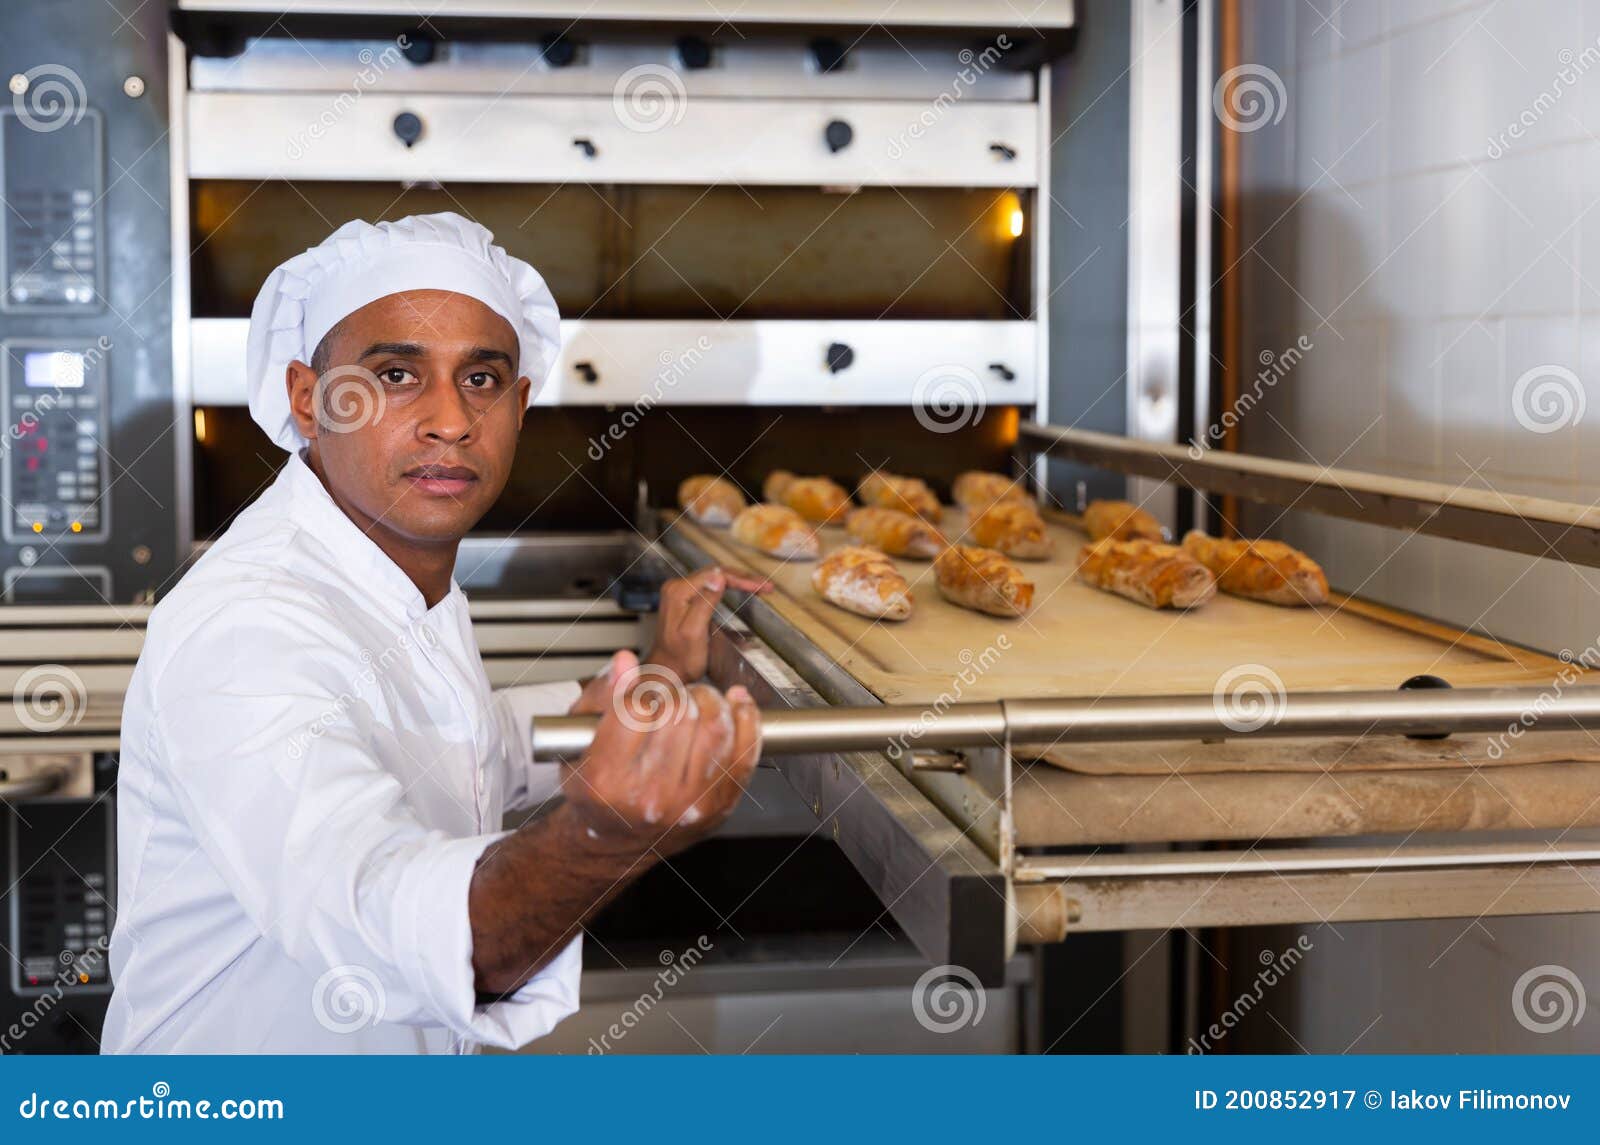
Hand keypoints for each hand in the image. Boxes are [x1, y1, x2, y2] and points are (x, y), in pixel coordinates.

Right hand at [560, 650, 761, 855]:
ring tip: (696, 705)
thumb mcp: (576, 744)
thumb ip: (599, 697)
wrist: (615, 843)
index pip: (637, 707)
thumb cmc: (596, 793)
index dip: (644, 689)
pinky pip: (745, 750)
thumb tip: (625, 664)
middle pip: (679, 712)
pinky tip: (735, 705)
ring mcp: (689, 803)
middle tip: (670, 702)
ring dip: (709, 701)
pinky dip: (745, 717)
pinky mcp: (719, 805)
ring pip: (715, 725)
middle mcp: (649, 795)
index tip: (645, 695)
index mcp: (606, 779)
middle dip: (677, 695)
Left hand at [644, 565, 770, 682]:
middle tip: (765, 586)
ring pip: (714, 578)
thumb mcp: (694, 631)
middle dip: (743, 578)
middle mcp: (676, 587)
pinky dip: (729, 588)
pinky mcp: (684, 600)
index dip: (741, 579)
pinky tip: (742, 590)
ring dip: (737, 581)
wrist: (668, 671)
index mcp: (678, 592)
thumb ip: (704, 603)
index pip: (715, 574)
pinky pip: (710, 587)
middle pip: (715, 573)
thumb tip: (718, 578)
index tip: (760, 586)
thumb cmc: (681, 658)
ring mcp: (679, 593)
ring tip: (758, 586)